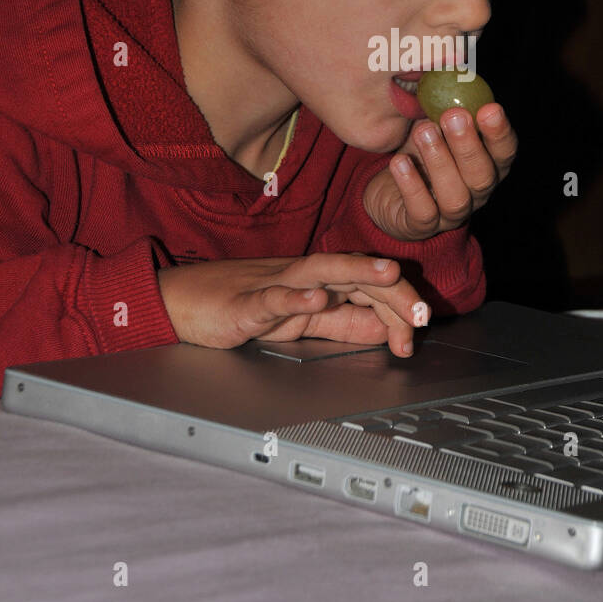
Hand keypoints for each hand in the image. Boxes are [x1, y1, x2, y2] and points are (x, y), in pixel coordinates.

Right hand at [157, 252, 429, 357]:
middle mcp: (302, 276)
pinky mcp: (245, 302)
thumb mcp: (303, 320)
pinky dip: (295, 297)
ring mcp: (274, 284)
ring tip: (388, 274)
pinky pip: (272, 297)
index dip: (399, 305)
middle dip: (394, 292)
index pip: (369, 286)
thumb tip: (386, 330)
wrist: (180, 303)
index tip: (420, 328)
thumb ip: (344, 324)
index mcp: (318, 283)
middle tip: (422, 314)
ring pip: (322, 271)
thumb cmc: (238, 307)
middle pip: (356, 275)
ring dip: (358, 271)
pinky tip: (316, 299)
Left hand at [362, 102, 516, 240]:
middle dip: (468, 145)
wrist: (389, 193)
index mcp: (488, 164)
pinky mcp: (420, 226)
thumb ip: (447, 102)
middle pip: (482, 176)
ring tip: (423, 132)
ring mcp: (450, 213)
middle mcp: (476, 192)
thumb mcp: (436, 122)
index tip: (489, 108)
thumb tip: (449, 63)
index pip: (504, 151)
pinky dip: (411, 186)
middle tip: (453, 116)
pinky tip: (399, 161)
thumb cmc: (420, 150)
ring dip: (440, 162)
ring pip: (455, 197)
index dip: (499, 132)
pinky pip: (421, 212)